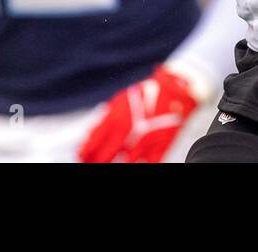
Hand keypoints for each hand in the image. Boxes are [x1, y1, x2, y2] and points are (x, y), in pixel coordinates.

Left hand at [79, 65, 199, 162]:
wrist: (175, 91)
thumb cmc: (147, 94)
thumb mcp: (121, 102)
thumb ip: (104, 118)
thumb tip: (89, 134)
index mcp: (116, 118)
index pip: (94, 142)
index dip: (86, 152)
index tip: (82, 156)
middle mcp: (128, 131)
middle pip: (105, 156)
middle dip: (97, 161)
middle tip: (93, 163)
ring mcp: (144, 142)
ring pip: (124, 163)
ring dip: (116, 165)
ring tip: (110, 164)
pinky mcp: (159, 148)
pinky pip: (147, 164)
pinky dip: (138, 165)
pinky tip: (133, 163)